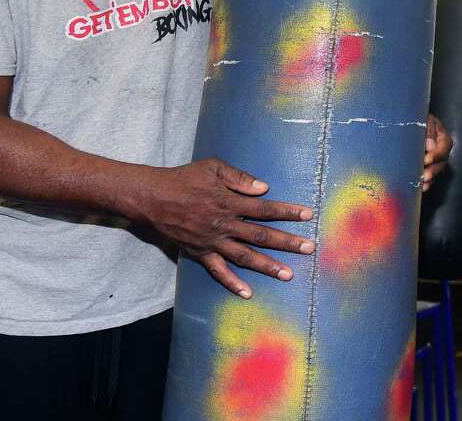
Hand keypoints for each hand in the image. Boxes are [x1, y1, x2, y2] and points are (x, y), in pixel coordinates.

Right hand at [135, 158, 314, 298]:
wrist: (152, 198)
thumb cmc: (184, 178)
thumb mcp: (212, 167)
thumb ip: (239, 178)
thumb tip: (264, 188)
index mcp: (229, 203)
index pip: (265, 209)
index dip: (287, 212)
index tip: (308, 215)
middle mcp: (224, 225)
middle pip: (261, 236)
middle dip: (287, 242)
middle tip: (309, 248)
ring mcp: (212, 242)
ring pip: (245, 257)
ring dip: (267, 266)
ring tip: (288, 274)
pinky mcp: (199, 253)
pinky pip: (218, 272)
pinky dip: (232, 283)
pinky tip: (248, 293)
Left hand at [422, 113, 451, 191]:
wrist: (409, 124)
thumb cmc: (417, 119)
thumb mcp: (424, 119)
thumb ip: (428, 129)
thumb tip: (430, 145)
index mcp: (442, 137)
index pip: (444, 146)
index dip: (437, 154)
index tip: (427, 159)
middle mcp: (440, 150)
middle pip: (442, 162)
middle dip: (434, 170)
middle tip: (425, 176)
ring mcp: (435, 160)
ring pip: (436, 171)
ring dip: (430, 179)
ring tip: (422, 184)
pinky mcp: (427, 166)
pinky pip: (429, 176)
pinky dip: (425, 183)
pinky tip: (420, 188)